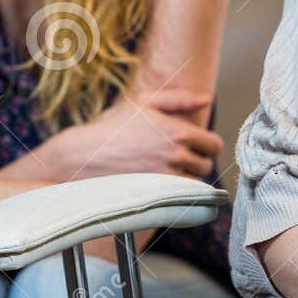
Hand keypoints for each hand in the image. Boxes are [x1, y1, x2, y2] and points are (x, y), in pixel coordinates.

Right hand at [43, 89, 222, 180]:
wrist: (83, 155)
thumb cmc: (114, 126)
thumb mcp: (144, 102)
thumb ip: (179, 98)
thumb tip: (206, 100)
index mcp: (177, 130)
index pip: (214, 145)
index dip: (205, 144)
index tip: (193, 145)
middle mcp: (175, 155)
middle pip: (206, 165)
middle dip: (195, 161)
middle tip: (175, 158)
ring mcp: (166, 177)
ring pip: (194, 184)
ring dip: (186, 179)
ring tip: (164, 170)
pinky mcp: (156, 195)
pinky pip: (181, 199)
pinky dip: (175, 193)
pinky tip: (160, 184)